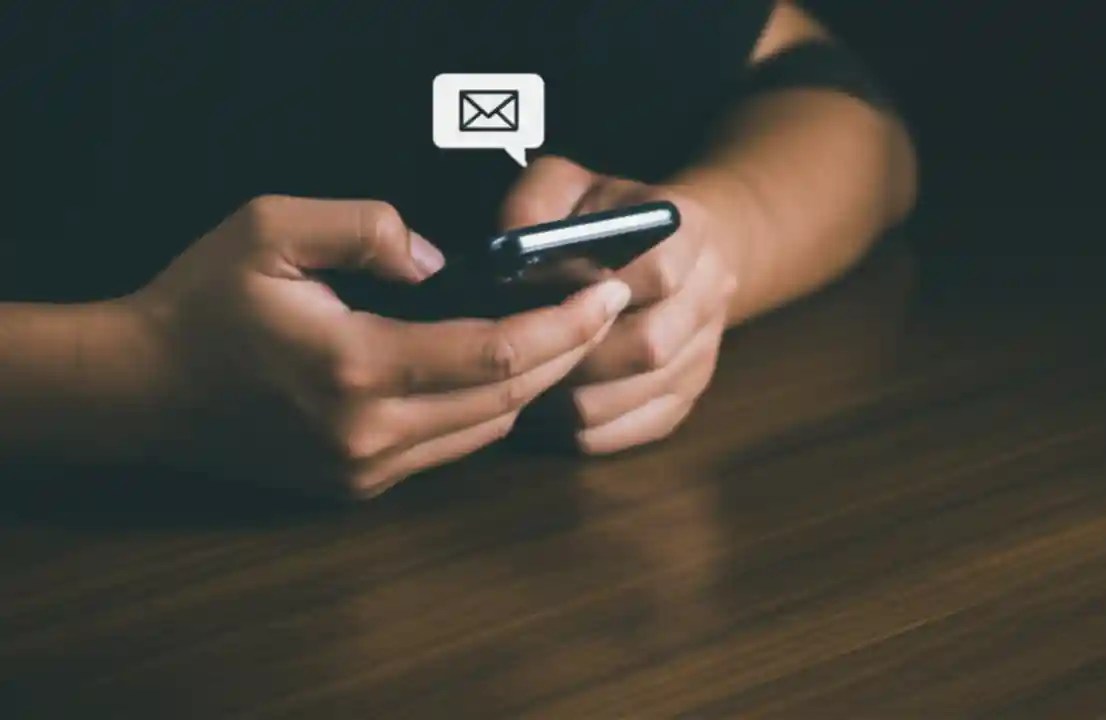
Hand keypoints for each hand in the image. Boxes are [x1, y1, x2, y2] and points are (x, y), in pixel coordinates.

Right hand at [130, 195, 629, 497]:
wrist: (139, 390)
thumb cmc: (201, 302)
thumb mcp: (270, 228)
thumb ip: (365, 228)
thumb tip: (440, 261)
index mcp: (356, 368)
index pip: (496, 355)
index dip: (564, 326)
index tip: (606, 295)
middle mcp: (370, 434)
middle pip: (508, 400)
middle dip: (566, 352)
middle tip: (602, 306)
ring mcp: (365, 471)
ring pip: (487, 432)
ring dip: (535, 383)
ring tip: (565, 331)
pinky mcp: (357, 488)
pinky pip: (451, 450)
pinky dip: (490, 411)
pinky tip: (505, 371)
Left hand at [501, 157, 736, 453]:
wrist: (678, 248)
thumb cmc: (607, 216)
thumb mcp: (567, 185)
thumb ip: (535, 205)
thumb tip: (507, 249)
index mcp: (690, 230)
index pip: (659, 271)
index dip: (597, 290)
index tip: (546, 290)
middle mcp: (712, 293)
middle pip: (649, 347)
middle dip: (575, 354)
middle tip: (522, 354)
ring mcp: (704, 352)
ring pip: (633, 397)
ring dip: (570, 397)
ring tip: (525, 382)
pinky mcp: (687, 397)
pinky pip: (633, 430)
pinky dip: (583, 429)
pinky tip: (548, 407)